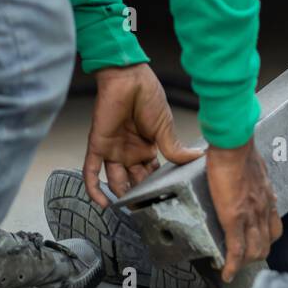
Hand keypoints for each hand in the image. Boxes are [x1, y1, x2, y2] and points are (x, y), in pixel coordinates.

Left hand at [83, 64, 202, 206]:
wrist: (129, 78)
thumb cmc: (148, 96)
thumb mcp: (165, 126)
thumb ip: (174, 148)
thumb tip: (195, 158)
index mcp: (147, 147)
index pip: (152, 173)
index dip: (156, 186)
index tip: (165, 199)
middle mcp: (130, 151)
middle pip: (134, 180)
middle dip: (140, 194)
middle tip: (147, 209)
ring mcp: (114, 150)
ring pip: (115, 180)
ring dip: (121, 195)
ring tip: (130, 209)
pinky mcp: (98, 146)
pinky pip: (92, 172)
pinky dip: (95, 189)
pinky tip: (103, 204)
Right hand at [205, 138, 282, 281]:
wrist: (233, 145)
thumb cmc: (240, 151)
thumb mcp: (256, 168)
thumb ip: (257, 181)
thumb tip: (256, 183)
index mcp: (267, 199)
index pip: (273, 228)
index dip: (263, 241)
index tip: (253, 246)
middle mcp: (264, 210)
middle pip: (266, 245)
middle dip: (254, 257)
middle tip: (240, 260)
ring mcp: (250, 215)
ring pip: (254, 251)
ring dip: (243, 264)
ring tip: (232, 267)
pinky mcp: (234, 217)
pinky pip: (236, 249)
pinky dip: (232, 265)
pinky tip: (226, 274)